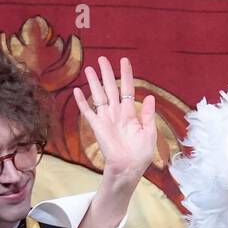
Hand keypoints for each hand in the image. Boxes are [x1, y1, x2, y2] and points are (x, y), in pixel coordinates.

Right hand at [73, 57, 156, 181]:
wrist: (128, 168)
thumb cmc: (140, 154)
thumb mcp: (149, 133)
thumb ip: (149, 115)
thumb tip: (151, 97)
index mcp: (130, 113)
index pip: (128, 89)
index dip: (126, 75)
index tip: (124, 61)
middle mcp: (117, 113)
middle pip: (111, 88)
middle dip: (106, 73)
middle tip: (102, 59)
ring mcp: (106, 118)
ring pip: (98, 95)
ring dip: (94, 82)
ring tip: (89, 68)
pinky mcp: (97, 126)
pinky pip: (88, 111)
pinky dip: (82, 102)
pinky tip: (77, 91)